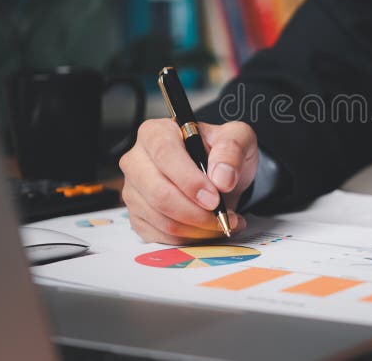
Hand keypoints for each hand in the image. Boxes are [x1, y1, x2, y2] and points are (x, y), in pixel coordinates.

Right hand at [119, 120, 258, 243]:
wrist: (219, 174)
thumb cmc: (221, 153)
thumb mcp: (237, 137)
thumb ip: (232, 149)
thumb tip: (221, 178)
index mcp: (156, 133)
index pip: (165, 154)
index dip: (189, 180)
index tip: (214, 198)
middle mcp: (137, 160)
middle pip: (158, 192)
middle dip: (195, 211)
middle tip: (222, 216)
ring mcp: (134, 190)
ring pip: (160, 218)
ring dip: (197, 227)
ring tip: (223, 222)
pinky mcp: (138, 216)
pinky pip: (160, 235)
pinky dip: (189, 237)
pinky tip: (207, 229)